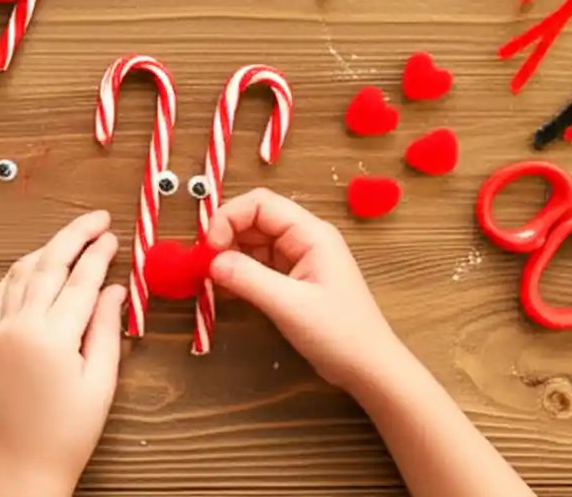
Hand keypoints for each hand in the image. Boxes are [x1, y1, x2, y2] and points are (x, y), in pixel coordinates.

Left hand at [0, 210, 127, 496]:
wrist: (25, 463)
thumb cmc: (69, 430)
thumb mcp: (101, 380)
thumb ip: (106, 328)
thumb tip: (114, 289)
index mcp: (53, 337)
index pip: (81, 280)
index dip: (100, 254)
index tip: (114, 236)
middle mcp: (21, 327)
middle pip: (49, 265)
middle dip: (74, 236)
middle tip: (96, 219)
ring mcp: (0, 332)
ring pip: (21, 274)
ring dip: (46, 250)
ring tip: (70, 239)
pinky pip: (0, 295)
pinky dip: (17, 274)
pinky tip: (33, 268)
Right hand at [204, 189, 404, 392]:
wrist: (368, 369)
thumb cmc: (340, 334)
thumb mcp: (290, 305)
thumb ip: (249, 279)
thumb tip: (211, 261)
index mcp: (310, 234)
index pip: (260, 204)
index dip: (228, 217)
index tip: (209, 247)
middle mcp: (303, 240)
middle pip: (253, 220)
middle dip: (224, 237)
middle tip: (203, 266)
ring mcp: (297, 260)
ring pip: (251, 244)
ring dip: (227, 257)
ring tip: (210, 281)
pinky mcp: (291, 281)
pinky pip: (256, 267)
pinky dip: (236, 275)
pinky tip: (223, 292)